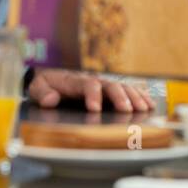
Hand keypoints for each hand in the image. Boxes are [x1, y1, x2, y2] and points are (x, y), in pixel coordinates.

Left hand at [27, 68, 154, 112]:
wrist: (51, 78)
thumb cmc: (46, 84)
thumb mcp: (38, 87)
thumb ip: (43, 92)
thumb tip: (51, 99)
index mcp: (75, 80)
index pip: (87, 84)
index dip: (92, 95)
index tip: (94, 109)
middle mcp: (93, 80)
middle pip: (110, 85)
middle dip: (120, 97)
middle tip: (127, 110)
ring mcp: (104, 85)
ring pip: (123, 87)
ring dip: (134, 97)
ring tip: (144, 109)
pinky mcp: (110, 91)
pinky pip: (128, 91)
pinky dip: (140, 96)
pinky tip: (150, 104)